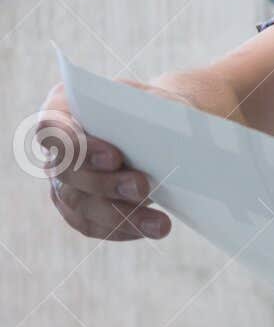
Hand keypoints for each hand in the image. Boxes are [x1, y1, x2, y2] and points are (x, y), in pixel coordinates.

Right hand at [33, 79, 182, 240]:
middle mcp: (55, 149)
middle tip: (143, 187)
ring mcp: (63, 181)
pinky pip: (91, 224)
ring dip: (120, 216)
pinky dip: (122, 229)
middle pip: (66, 173)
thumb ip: (152, 107)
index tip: (115, 157)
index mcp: (64, 110)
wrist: (157, 128)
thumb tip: (167, 130)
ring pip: (79, 205)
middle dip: (106, 184)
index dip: (79, 147)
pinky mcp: (77, 207)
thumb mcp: (154, 97)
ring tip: (159, 224)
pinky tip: (150, 229)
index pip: (52, 130)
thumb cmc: (152, 107)